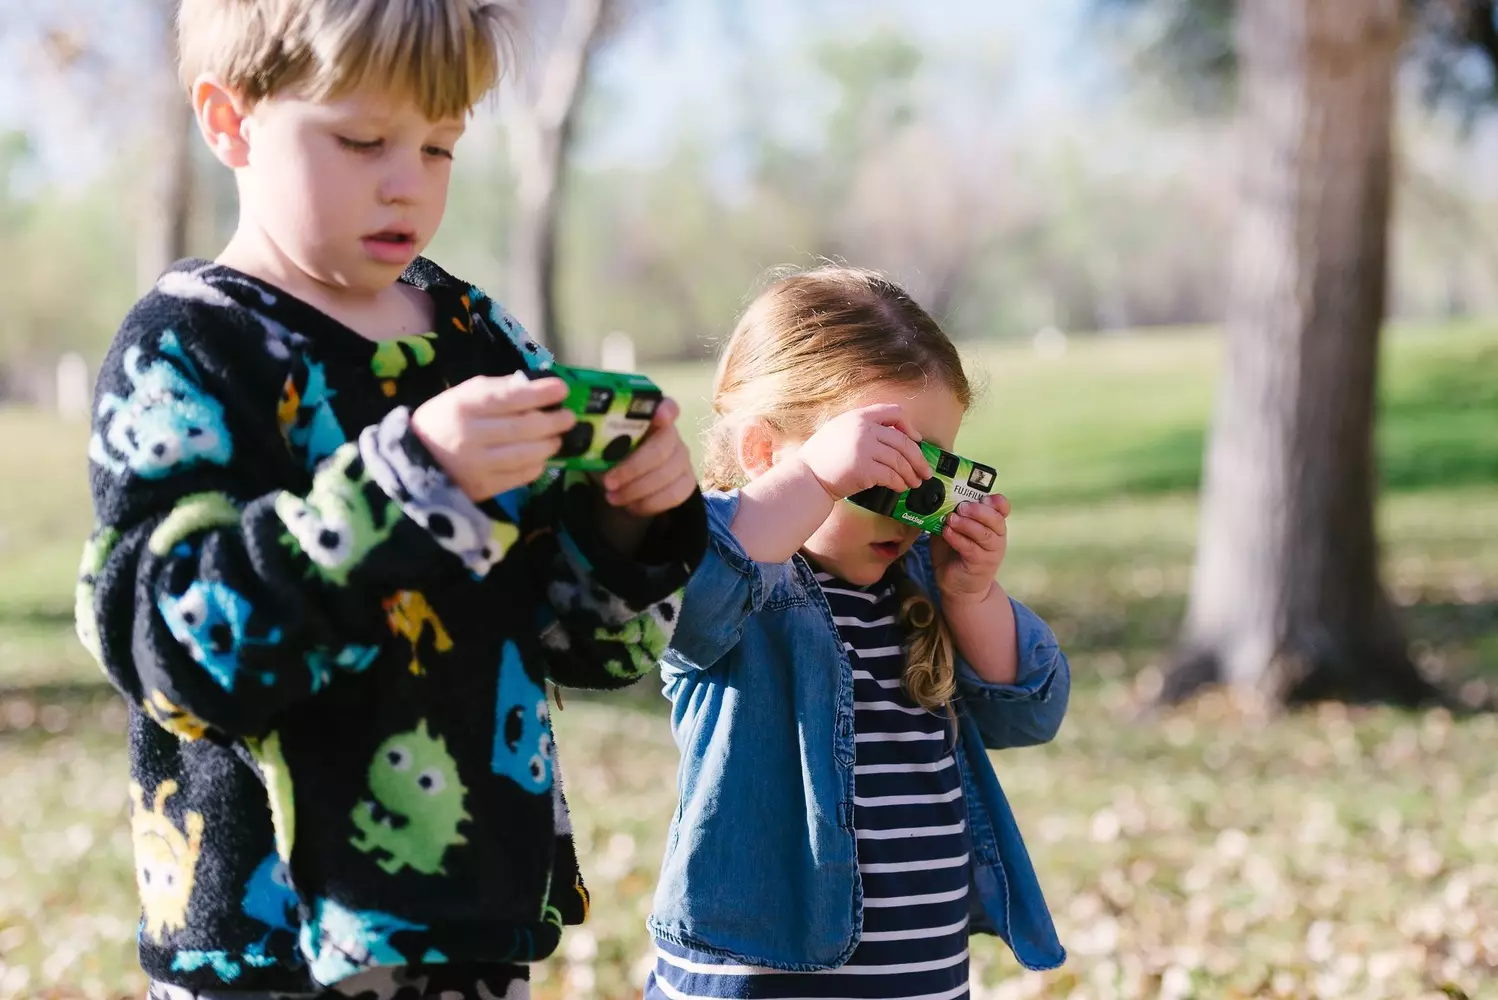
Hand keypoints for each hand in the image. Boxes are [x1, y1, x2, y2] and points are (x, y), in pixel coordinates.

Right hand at [410, 372, 575, 500]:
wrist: (414, 462)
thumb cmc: (443, 422)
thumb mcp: (459, 396)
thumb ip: (494, 390)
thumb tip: (531, 386)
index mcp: (463, 406)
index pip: (509, 398)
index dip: (540, 394)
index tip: (562, 389)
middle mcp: (470, 436)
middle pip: (523, 428)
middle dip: (553, 422)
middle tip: (568, 417)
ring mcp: (477, 465)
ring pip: (525, 454)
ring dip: (549, 445)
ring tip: (557, 438)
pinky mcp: (483, 488)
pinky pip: (520, 476)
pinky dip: (536, 466)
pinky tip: (541, 457)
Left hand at [597, 398, 696, 517]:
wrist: (621, 482)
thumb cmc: (609, 455)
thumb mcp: (598, 445)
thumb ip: (595, 438)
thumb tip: (579, 438)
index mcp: (649, 417)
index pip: (667, 407)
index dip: (665, 411)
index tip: (659, 416)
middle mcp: (670, 434)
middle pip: (660, 449)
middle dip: (632, 469)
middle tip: (608, 483)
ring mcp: (682, 458)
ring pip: (666, 475)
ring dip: (636, 490)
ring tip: (612, 498)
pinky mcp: (687, 481)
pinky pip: (674, 494)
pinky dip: (649, 504)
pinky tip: (631, 506)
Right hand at [793, 404, 930, 501]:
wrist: (807, 476)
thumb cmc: (823, 458)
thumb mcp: (840, 430)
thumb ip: (863, 427)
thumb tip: (895, 436)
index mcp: (859, 416)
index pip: (894, 412)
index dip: (909, 426)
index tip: (916, 440)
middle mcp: (863, 429)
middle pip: (904, 441)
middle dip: (919, 459)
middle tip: (925, 471)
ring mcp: (864, 448)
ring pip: (900, 460)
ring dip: (911, 474)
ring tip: (915, 483)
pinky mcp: (864, 469)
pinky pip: (891, 475)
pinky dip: (899, 483)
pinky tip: (901, 487)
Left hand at [932, 493, 1009, 605]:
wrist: (959, 587)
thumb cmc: (955, 554)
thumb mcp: (952, 530)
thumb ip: (950, 516)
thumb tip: (935, 500)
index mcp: (992, 524)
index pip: (1002, 508)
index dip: (996, 501)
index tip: (983, 496)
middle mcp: (996, 537)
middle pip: (996, 519)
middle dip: (978, 510)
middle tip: (960, 507)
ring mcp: (991, 552)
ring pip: (985, 534)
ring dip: (967, 524)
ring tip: (951, 519)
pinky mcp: (980, 564)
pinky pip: (971, 548)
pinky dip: (958, 538)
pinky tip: (947, 532)